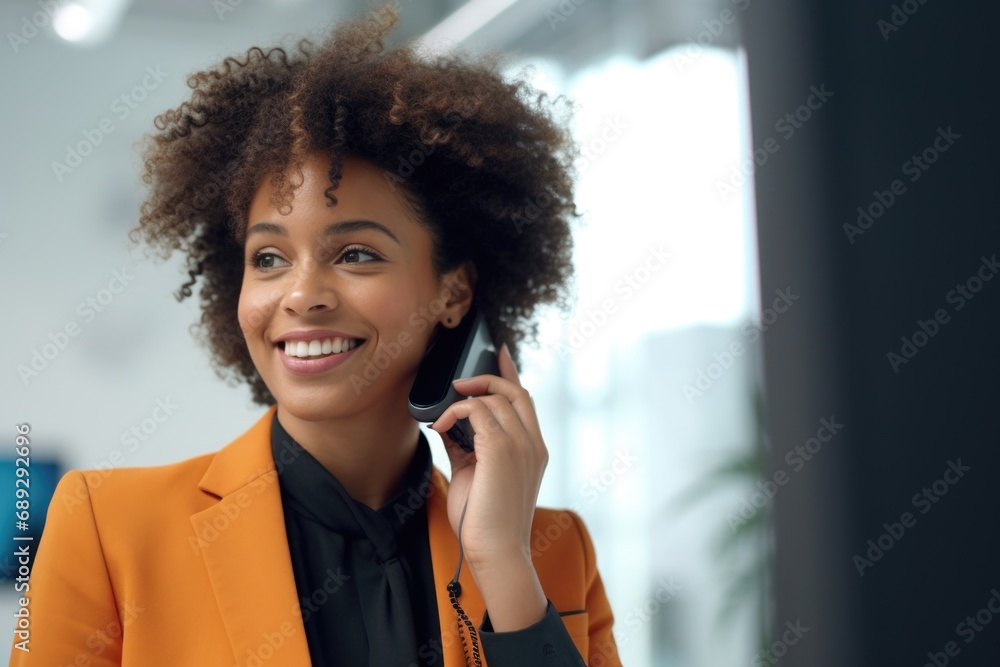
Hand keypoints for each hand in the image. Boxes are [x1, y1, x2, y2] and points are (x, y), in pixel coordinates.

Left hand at [430, 342, 548, 629]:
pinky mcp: (501, 449)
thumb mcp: (475, 475)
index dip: (512, 373)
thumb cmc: (484, 521)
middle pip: (515, 391)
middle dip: (487, 378)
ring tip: (443, 415)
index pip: (526, 400)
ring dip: (465, 399)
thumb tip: (446, 424)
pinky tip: (441, 426)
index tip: (499, 354)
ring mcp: (521, 445)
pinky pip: (478, 410)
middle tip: (459, 382)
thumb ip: (466, 446)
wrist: (495, 552)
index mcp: (533, 450)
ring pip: (495, 398)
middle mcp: (532, 444)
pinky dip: (455, 412)